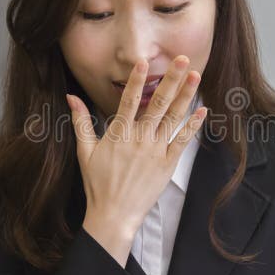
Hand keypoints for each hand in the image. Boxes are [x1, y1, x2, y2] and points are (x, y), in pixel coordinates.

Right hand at [65, 55, 206, 265]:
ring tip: (195, 76)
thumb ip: (81, 122)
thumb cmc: (97, 184)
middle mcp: (139, 139)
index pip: (128, 101)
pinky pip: (182, 141)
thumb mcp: (85, 151)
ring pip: (173, 118)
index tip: (144, 62)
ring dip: (185, 96)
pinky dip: (193, 126)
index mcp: (118, 134)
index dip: (136, 80)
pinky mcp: (167, 164)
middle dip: (171, 80)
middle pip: (158, 104)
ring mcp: (156, 151)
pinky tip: (203, 110)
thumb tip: (71, 97)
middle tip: (182, 60)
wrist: (114, 215)